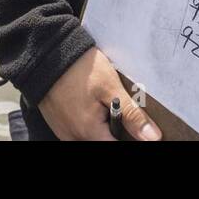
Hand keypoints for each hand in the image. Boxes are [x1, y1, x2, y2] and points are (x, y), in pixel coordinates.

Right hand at [37, 46, 162, 140]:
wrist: (45, 53)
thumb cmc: (79, 67)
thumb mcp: (110, 86)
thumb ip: (132, 114)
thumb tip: (153, 137)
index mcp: (88, 132)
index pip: (117, 145)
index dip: (131, 138)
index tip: (135, 125)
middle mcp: (73, 137)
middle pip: (104, 141)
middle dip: (116, 130)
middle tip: (118, 106)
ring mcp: (63, 132)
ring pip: (92, 136)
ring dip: (103, 127)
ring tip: (105, 104)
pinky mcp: (57, 124)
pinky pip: (78, 131)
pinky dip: (90, 122)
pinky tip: (92, 105)